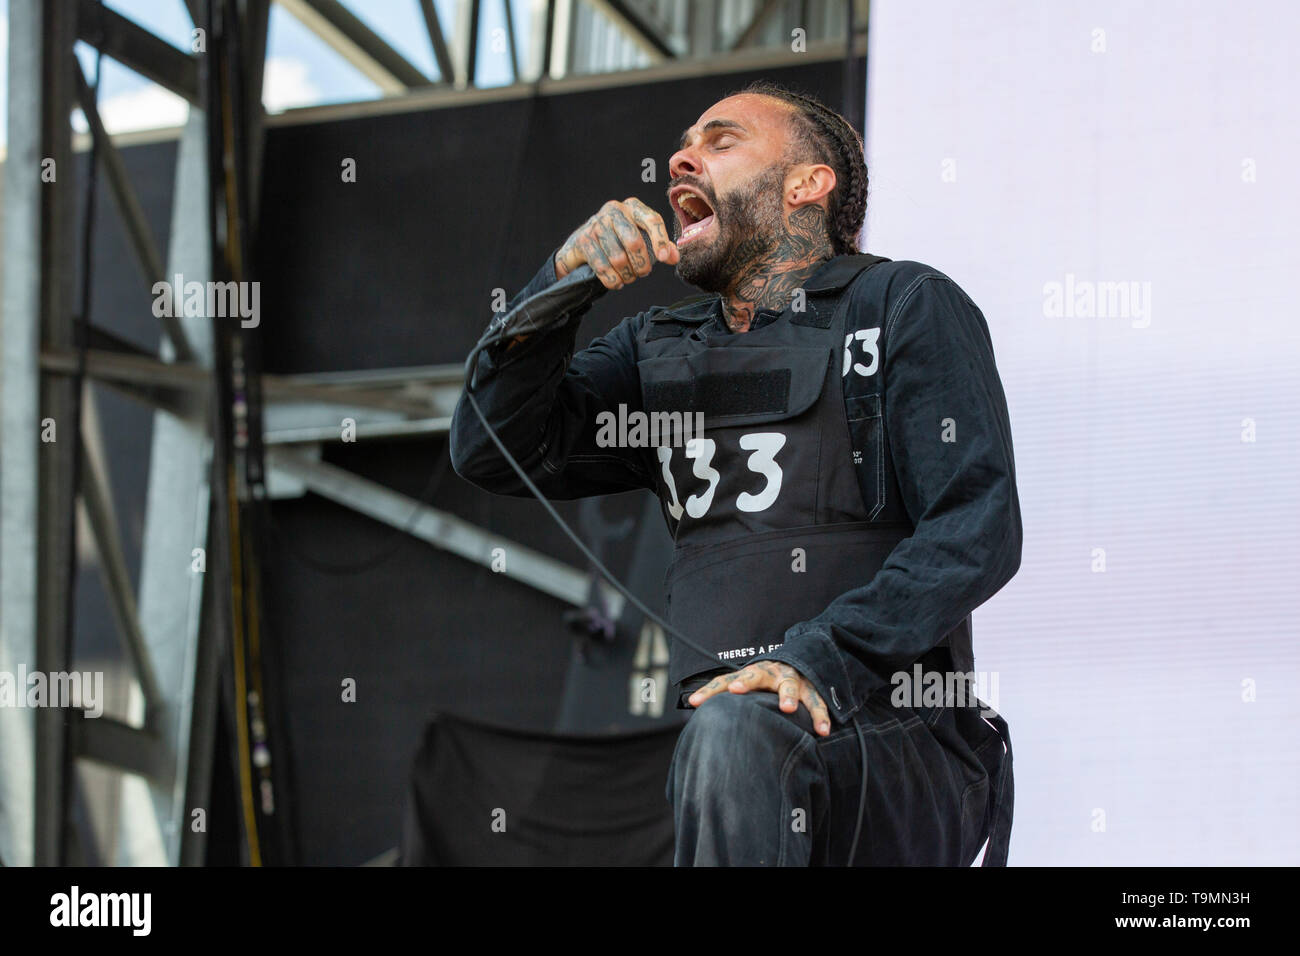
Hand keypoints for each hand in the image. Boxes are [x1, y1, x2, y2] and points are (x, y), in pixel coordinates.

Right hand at [554, 197, 678, 288]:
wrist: (580, 245)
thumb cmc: (618, 241)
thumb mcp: (641, 239)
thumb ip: (661, 246)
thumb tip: (674, 257)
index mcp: (633, 207)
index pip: (652, 220)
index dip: (660, 240)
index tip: (663, 258)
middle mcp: (614, 210)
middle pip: (634, 242)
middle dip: (642, 264)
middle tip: (643, 272)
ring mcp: (596, 224)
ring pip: (618, 258)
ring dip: (627, 274)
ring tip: (629, 277)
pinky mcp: (583, 240)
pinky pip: (603, 267)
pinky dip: (613, 280)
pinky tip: (617, 282)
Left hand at [687, 660, 831, 736]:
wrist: (801, 662)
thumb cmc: (766, 681)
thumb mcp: (748, 684)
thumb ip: (725, 695)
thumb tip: (694, 709)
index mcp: (749, 674)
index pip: (724, 681)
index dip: (710, 691)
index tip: (695, 702)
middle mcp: (769, 673)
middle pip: (755, 675)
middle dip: (746, 681)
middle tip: (736, 689)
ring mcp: (792, 680)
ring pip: (790, 686)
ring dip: (788, 696)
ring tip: (787, 708)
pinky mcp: (811, 690)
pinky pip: (816, 703)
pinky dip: (820, 716)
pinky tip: (822, 731)